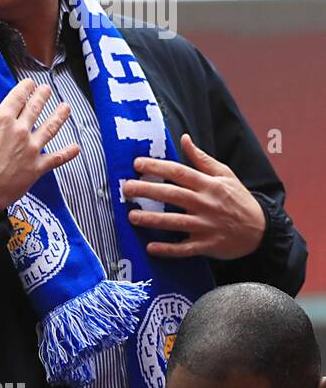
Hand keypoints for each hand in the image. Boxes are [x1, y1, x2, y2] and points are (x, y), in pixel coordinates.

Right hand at [0, 79, 80, 211]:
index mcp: (2, 121)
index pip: (18, 97)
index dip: (25, 87)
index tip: (30, 83)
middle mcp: (20, 131)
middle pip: (36, 108)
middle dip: (43, 96)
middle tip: (47, 90)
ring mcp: (31, 149)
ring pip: (51, 128)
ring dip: (59, 116)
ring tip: (65, 108)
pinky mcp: (37, 167)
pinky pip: (57, 158)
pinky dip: (68, 153)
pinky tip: (76, 148)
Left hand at [123, 133, 264, 259]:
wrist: (262, 230)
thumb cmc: (238, 199)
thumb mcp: (226, 175)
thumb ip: (202, 159)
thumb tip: (184, 138)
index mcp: (210, 185)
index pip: (180, 172)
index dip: (157, 167)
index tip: (137, 164)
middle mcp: (207, 204)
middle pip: (173, 194)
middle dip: (148, 190)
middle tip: (126, 188)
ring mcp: (207, 226)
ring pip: (176, 222)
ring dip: (153, 219)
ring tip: (132, 216)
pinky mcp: (208, 245)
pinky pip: (185, 248)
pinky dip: (168, 249)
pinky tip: (151, 247)